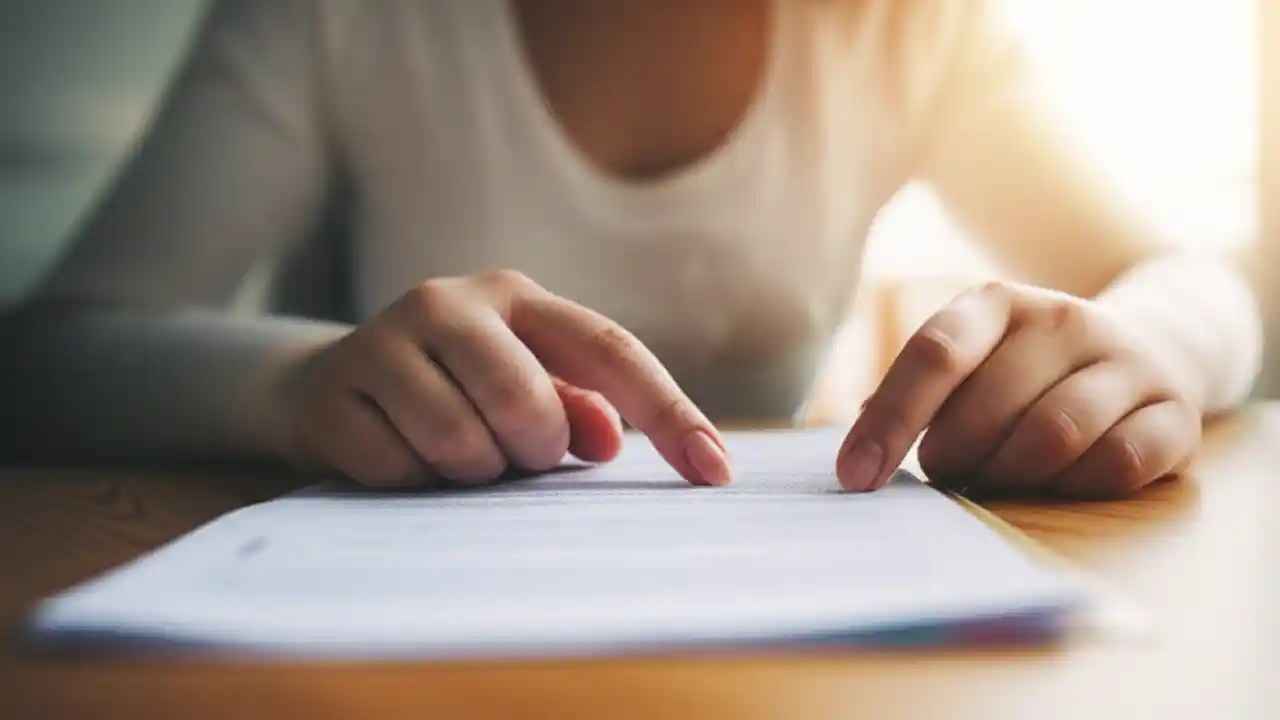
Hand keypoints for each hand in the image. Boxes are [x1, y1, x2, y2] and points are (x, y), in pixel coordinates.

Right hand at [274, 270, 729, 488]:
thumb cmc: (453, 390)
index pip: (611, 350)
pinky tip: (400, 454)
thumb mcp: (522, 387)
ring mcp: (385, 340)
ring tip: (454, 453)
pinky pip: (399, 469)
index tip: (716, 471)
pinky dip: (414, 482)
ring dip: (471, 472)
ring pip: (461, 443)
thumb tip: (609, 438)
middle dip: (532, 452)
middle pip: (527, 405)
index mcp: (517, 297)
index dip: (670, 412)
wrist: (326, 386)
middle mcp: (451, 303)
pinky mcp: (336, 390)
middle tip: (512, 453)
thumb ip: (576, 409)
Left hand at [836, 281, 1201, 497]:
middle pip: (990, 408)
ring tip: (997, 479)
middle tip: (950, 473)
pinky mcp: (1176, 413)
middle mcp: (1063, 318)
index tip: (855, 477)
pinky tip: (1060, 484)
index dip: (890, 421)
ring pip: (1053, 436)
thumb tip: (858, 449)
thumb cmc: (1021, 374)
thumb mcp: (965, 363)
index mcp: (995, 302)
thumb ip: (911, 397)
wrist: (1141, 354)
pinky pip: (1118, 465)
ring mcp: (1127, 361)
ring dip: (1010, 476)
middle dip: (954, 459)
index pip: (934, 354)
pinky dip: (1076, 488)